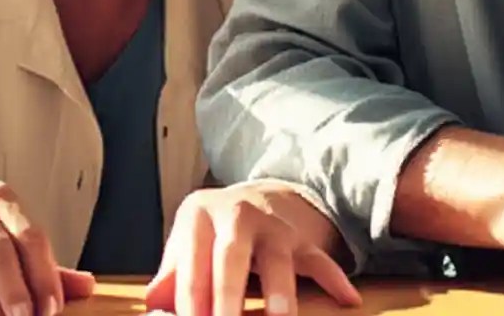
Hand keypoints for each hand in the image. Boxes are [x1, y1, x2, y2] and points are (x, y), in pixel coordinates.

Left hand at [144, 182, 360, 315]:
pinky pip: (320, 259)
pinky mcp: (301, 237)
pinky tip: (348, 300)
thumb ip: (171, 275)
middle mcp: (237, 213)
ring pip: (278, 258)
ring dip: (280, 292)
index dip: (188, 298)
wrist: (258, 198)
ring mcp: (273, 224)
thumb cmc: (212, 233)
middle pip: (232, 255)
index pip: (191, 261)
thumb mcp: (186, 242)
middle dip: (228, 295)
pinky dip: (334, 279)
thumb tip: (154, 306)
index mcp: (199, 214)